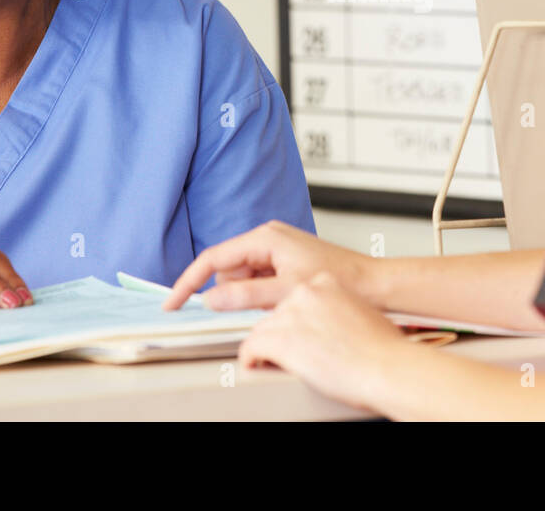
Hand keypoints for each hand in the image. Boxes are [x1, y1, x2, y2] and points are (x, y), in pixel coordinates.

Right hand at [164, 220, 374, 310]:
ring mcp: (277, 250)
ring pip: (242, 278)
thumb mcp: (284, 292)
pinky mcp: (285, 262)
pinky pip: (258, 281)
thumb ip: (245, 295)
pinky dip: (261, 295)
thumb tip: (211, 298)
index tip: (172, 302)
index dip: (189, 282)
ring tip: (278, 303)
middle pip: (227, 270)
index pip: (213, 258)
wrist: (372, 283)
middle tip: (257, 307)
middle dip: (231, 293)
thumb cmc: (338, 278)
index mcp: (265, 238)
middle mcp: (268, 238)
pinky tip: (281, 303)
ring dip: (249, 296)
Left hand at [237, 271, 409, 410]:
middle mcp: (305, 293)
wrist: (386, 365)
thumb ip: (339, 309)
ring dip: (267, 347)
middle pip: (277, 312)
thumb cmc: (382, 346)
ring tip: (275, 361)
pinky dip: (251, 358)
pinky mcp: (281, 339)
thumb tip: (331, 324)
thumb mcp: (362, 312)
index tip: (297, 330)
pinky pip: (251, 347)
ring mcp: (292, 314)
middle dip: (281, 333)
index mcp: (326, 282)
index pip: (295, 296)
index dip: (294, 318)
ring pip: (262, 329)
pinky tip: (255, 364)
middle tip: (291, 351)